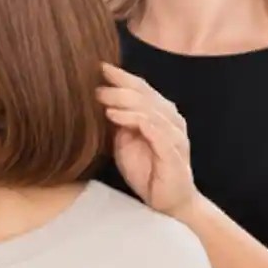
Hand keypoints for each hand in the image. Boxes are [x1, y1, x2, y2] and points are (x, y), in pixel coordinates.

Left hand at [96, 63, 199, 219]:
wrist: (168, 202)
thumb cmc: (146, 170)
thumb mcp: (124, 141)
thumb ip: (116, 120)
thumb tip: (95, 100)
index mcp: (160, 114)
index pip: (141, 87)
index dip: (121, 76)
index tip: (97, 66)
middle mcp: (170, 120)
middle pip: (144, 93)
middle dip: (118, 85)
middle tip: (94, 80)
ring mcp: (174, 135)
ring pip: (149, 108)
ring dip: (123, 100)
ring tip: (100, 97)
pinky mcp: (173, 152)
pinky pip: (155, 131)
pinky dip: (135, 120)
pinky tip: (114, 116)